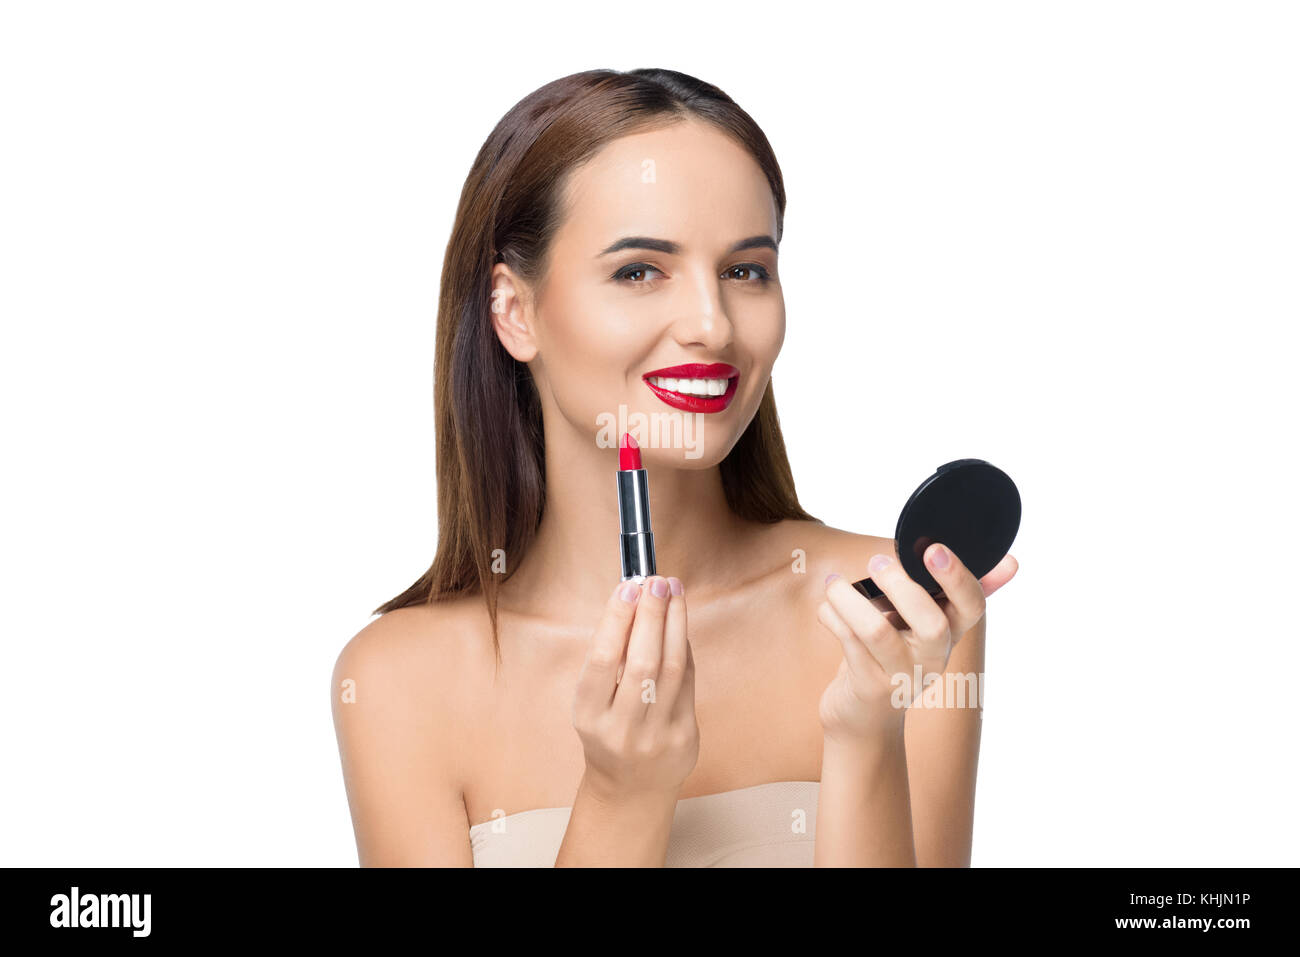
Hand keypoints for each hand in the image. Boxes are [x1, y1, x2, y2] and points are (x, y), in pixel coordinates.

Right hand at [571, 576, 698, 804]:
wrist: (631, 787)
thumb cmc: (608, 730)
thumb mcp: (593, 701)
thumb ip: (609, 657)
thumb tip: (633, 596)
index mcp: (589, 716)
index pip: (603, 660)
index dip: (617, 619)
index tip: (628, 586)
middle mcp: (622, 729)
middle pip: (642, 661)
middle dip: (652, 614)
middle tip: (657, 581)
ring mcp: (656, 736)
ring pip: (671, 668)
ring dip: (674, 622)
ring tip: (673, 591)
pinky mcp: (685, 736)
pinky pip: (687, 681)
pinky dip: (682, 646)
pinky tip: (678, 623)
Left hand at [816, 546, 1017, 741]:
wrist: (864, 720)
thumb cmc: (893, 659)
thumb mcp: (924, 626)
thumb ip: (950, 591)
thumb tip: (1009, 562)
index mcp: (950, 635)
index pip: (973, 607)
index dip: (958, 577)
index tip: (936, 548)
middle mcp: (932, 658)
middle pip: (933, 624)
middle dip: (903, 588)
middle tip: (876, 562)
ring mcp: (902, 676)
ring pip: (879, 633)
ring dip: (851, 601)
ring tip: (834, 582)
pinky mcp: (869, 688)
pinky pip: (849, 644)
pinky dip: (833, 617)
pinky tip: (827, 608)